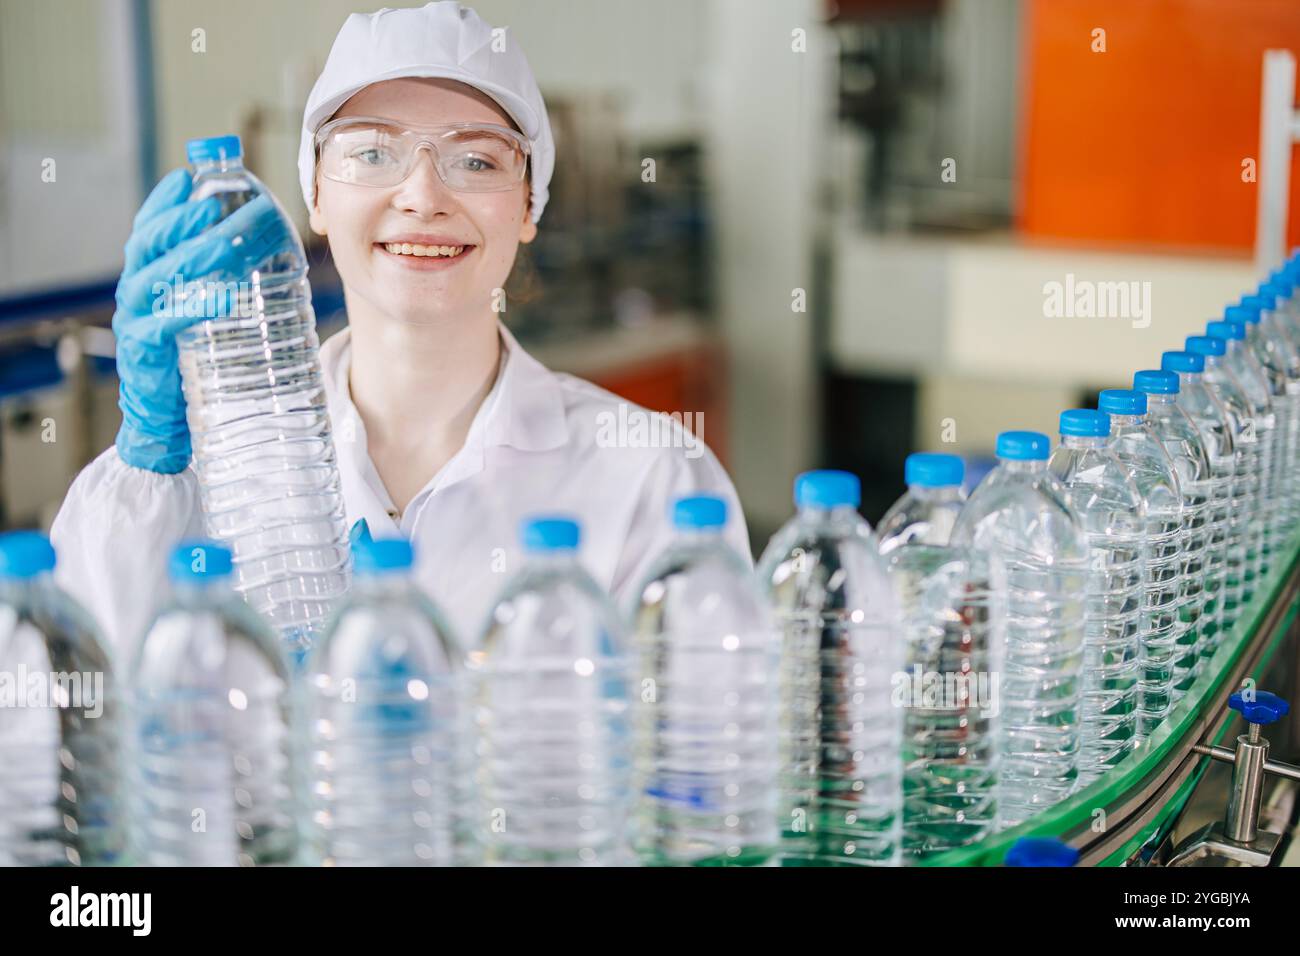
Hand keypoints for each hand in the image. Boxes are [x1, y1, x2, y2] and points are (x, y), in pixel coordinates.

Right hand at [113, 168, 293, 472]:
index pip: (151, 228)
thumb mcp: (205, 311)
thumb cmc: (194, 360)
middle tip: (219, 201)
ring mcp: (137, 321)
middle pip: (156, 244)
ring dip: (195, 253)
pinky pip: (166, 325)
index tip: (192, 176)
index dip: (167, 201)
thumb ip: (222, 280)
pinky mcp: (146, 354)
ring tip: (224, 237)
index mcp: (149, 277)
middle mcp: (137, 292)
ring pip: (160, 277)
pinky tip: (220, 297)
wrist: (168, 423)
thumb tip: (267, 245)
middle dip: (188, 218)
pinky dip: (192, 309)